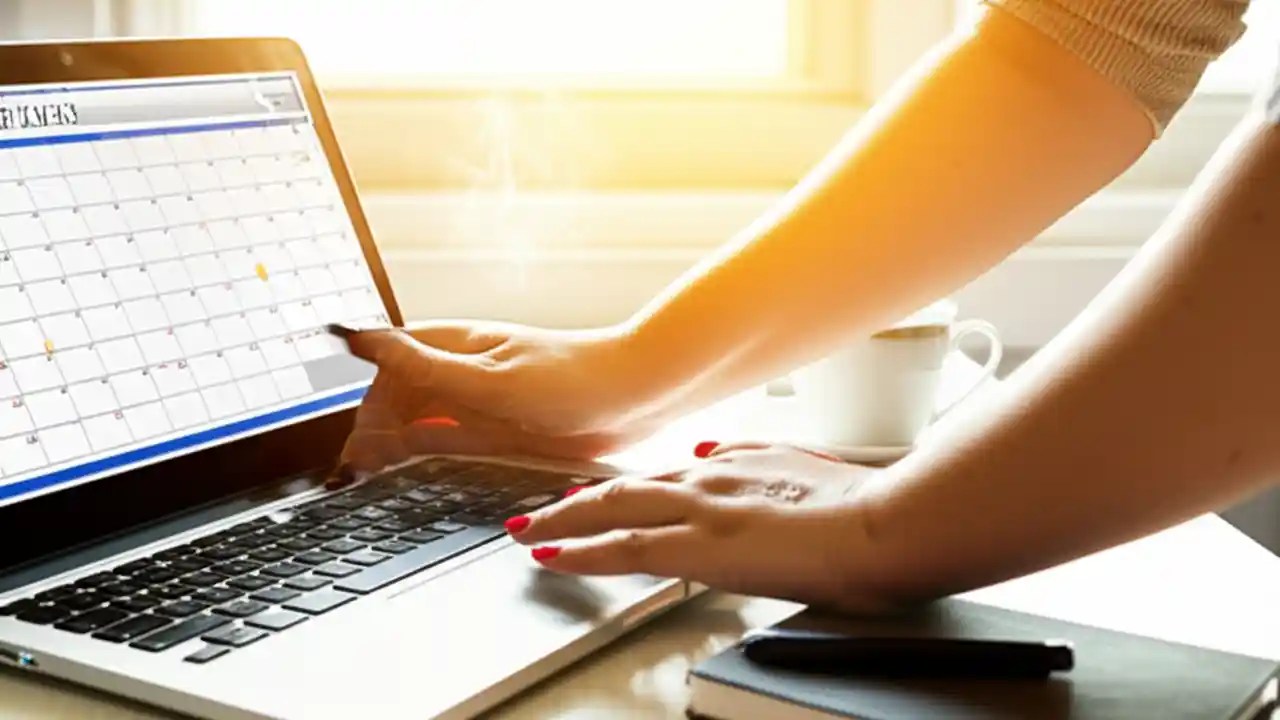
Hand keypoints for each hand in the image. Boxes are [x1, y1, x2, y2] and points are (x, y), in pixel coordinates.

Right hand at [339, 321, 664, 472]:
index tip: (353, 443)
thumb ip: (422, 366)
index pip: (387, 370)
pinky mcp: (503, 431)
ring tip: (368, 479)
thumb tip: (357, 337)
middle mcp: (462, 373)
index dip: (365, 405)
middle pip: (399, 401)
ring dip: (394, 450)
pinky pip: (452, 446)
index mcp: (454, 347)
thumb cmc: (572, 378)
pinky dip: (427, 461)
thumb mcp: (488, 378)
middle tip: (352, 474)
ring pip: (421, 426)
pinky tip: (414, 478)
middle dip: (372, 433)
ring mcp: (481, 404)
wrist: (640, 397)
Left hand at [506, 443, 889, 611]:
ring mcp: (699, 510)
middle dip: (576, 499)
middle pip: (625, 485)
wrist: (883, 525)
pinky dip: (580, 550)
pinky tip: (551, 554)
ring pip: (611, 508)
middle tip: (538, 509)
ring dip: (563, 518)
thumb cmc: (862, 506)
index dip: (623, 486)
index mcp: (736, 463)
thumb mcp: (805, 465)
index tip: (595, 492)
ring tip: (526, 528)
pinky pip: (622, 547)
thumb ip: (757, 456)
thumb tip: (713, 447)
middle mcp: (708, 478)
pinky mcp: (697, 546)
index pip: (663, 473)